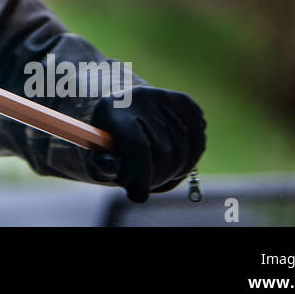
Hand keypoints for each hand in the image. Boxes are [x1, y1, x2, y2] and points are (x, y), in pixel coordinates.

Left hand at [87, 86, 205, 202]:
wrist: (121, 111)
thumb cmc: (108, 143)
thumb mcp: (96, 156)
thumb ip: (101, 165)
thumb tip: (110, 166)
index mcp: (113, 111)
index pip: (136, 144)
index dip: (140, 173)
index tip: (138, 195)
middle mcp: (140, 98)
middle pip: (163, 152)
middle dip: (155, 177)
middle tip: (144, 183)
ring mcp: (164, 98)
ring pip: (185, 151)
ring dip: (173, 172)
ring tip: (154, 169)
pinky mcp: (183, 102)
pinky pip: (198, 143)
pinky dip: (188, 160)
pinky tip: (170, 155)